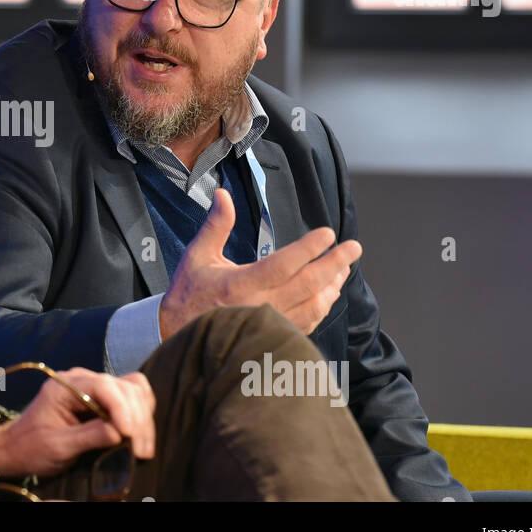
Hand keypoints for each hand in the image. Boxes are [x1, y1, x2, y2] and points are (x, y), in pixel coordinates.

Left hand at [0, 368, 154, 478]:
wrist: (17, 448)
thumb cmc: (31, 447)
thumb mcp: (57, 446)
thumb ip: (88, 436)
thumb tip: (120, 433)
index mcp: (65, 385)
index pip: (104, 386)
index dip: (122, 408)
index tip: (129, 434)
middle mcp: (82, 379)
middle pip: (124, 387)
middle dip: (137, 418)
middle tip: (140, 450)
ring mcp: (94, 387)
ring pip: (133, 390)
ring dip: (143, 418)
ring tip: (142, 448)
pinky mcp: (103, 399)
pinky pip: (131, 397)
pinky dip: (141, 415)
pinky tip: (139, 437)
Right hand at [159, 188, 361, 338]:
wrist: (177, 337)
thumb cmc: (188, 296)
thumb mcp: (196, 256)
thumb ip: (216, 225)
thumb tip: (223, 194)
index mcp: (242, 285)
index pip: (284, 264)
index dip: (309, 248)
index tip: (327, 233)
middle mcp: (260, 306)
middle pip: (309, 285)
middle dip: (335, 264)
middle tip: (354, 247)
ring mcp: (269, 324)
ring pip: (313, 305)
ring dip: (333, 285)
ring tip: (344, 266)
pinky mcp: (273, 335)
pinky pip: (308, 322)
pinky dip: (322, 306)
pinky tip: (329, 293)